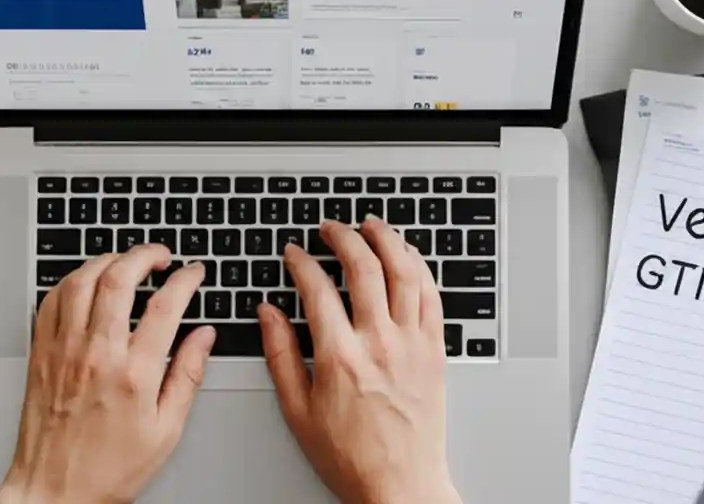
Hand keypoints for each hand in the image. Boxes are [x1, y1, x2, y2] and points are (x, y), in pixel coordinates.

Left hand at [0, 245, 214, 503]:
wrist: (53, 492)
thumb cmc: (107, 470)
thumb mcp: (165, 430)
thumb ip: (187, 376)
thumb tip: (204, 337)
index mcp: (133, 374)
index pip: (165, 305)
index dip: (185, 278)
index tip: (193, 272)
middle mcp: (96, 355)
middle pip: (119, 279)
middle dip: (144, 255)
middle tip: (160, 255)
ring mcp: (64, 351)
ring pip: (81, 281)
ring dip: (106, 260)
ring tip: (124, 262)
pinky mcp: (41, 354)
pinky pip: (51, 301)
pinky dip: (70, 282)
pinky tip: (85, 284)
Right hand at [259, 217, 461, 503]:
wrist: (401, 486)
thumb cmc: (351, 456)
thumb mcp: (298, 410)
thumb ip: (280, 355)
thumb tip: (268, 313)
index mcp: (340, 358)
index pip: (317, 288)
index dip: (301, 262)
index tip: (294, 253)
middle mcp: (379, 344)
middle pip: (364, 267)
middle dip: (343, 237)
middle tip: (330, 228)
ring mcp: (412, 344)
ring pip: (404, 272)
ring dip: (387, 239)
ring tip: (372, 226)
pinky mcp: (435, 351)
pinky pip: (431, 296)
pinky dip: (419, 267)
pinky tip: (407, 256)